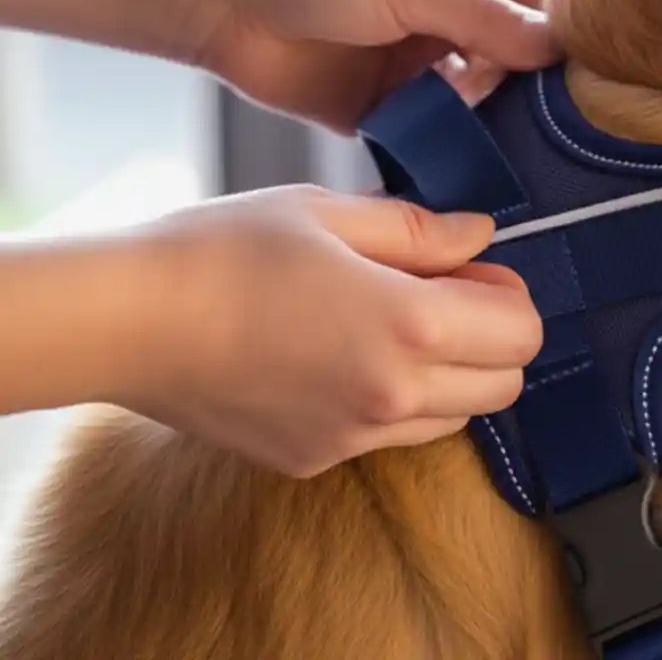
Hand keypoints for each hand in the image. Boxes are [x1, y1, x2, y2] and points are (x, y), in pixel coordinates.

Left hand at [0, 0, 558, 130]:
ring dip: (485, 132)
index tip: (595, 82)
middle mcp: (437, 22)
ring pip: (467, 108)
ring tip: (515, 164)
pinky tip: (462, 178)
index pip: (529, 5)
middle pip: (505, 65)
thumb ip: (479, 15)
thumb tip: (553, 46)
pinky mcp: (373, 112)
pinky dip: (437, 158)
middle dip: (528, 98)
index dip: (562, 40)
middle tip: (560, 139)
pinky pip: (419, 141)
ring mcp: (406, 69)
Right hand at [118, 186, 540, 476]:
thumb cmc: (222, 250)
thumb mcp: (328, 213)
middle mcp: (396, 395)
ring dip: (449, 374)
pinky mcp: (317, 460)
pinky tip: (341, 359)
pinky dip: (395, 401)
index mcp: (411, 325)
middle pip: (504, 385)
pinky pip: (392, 435)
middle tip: (442, 296)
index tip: (473, 271)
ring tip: (388, 326)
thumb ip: (420, 231)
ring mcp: (357, 438)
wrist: (127, 322)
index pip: (524, 333)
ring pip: (455, 417)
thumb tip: (480, 235)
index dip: (509, 296)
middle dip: (492, 340)